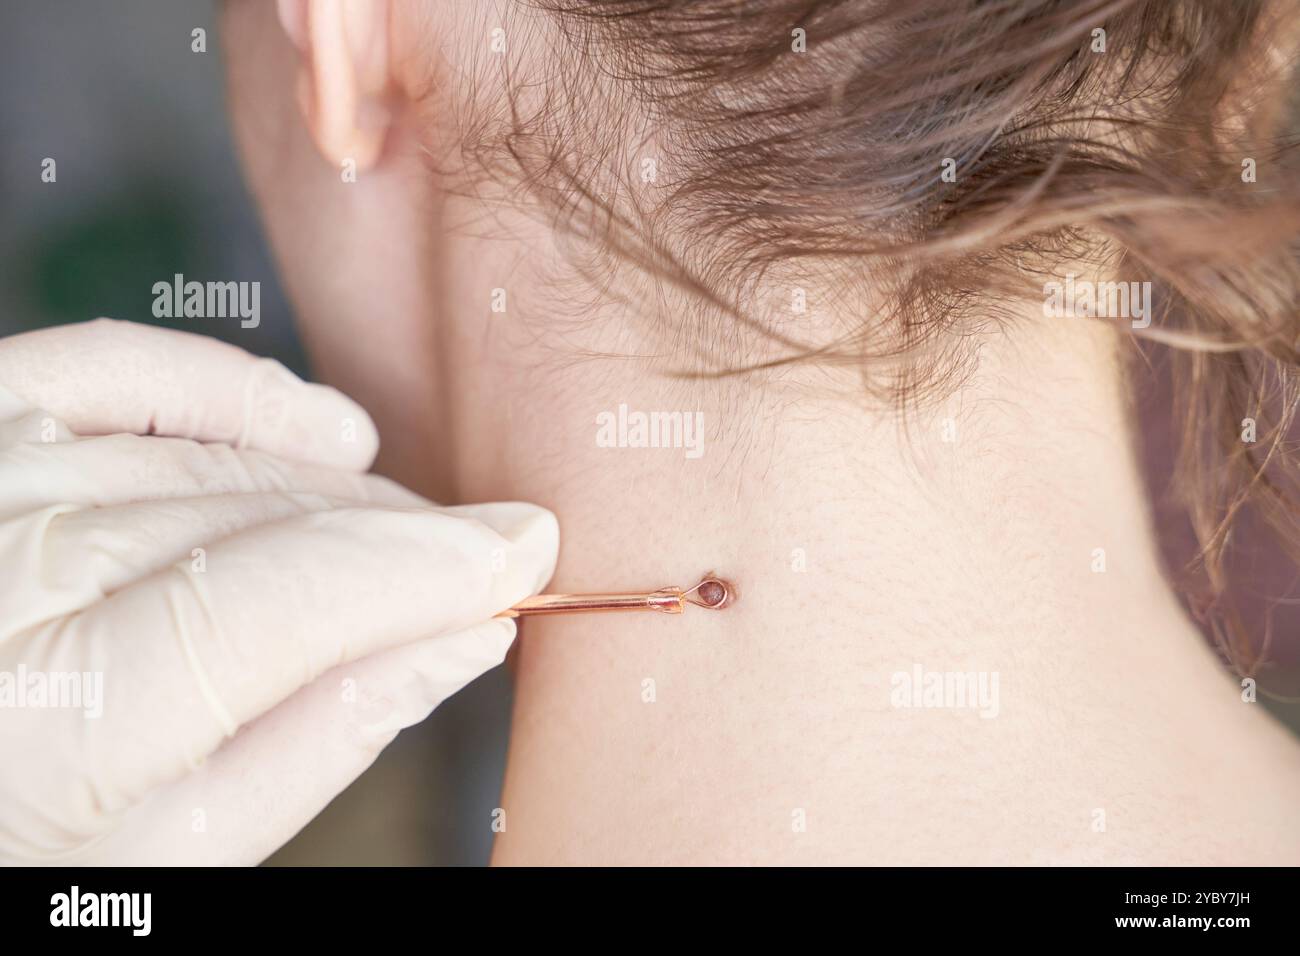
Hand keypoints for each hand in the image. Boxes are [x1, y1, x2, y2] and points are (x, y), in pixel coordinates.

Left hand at [0, 319, 556, 863]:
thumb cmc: (24, 847)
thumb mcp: (177, 849)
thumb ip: (325, 734)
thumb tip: (467, 631)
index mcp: (47, 726)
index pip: (284, 600)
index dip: (422, 569)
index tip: (521, 555)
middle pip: (261, 517)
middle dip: (398, 540)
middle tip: (470, 569)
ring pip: (215, 455)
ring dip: (336, 492)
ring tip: (390, 539)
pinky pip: (118, 365)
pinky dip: (232, 389)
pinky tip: (318, 431)